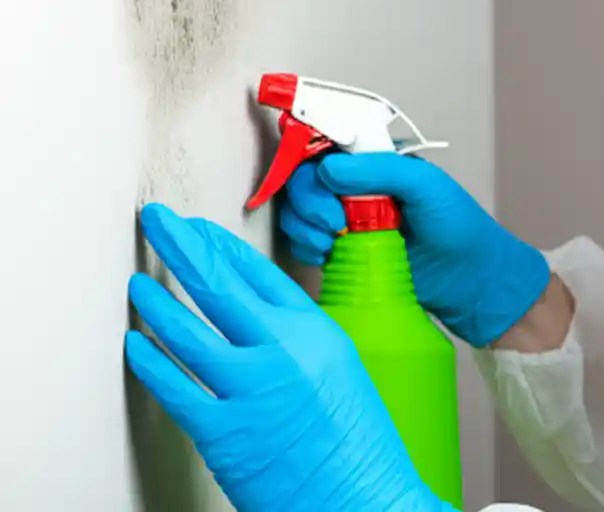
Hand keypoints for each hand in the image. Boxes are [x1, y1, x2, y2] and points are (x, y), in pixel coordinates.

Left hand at [125, 203, 455, 511]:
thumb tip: (259, 316)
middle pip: (217, 286)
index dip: (221, 246)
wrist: (362, 499)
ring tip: (137, 282)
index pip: (259, 273)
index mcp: (316, 333)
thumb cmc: (360, 446)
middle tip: (157, 222)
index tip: (199, 230)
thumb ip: (301, 338)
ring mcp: (250, 390)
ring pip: (186, 331)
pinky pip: (174, 385)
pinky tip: (137, 343)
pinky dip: (150, 360)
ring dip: (155, 301)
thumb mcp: (344, 369)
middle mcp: (282, 352)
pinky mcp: (222, 431)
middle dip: (180, 246)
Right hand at [280, 154, 550, 346]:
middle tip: (334, 223)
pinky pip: (306, 243)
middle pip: (304, 180)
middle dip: (308, 200)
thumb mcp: (425, 185)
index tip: (321, 181)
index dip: (309, 158)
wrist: (469, 281)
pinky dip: (306, 247)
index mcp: (375, 162)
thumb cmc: (457, 226)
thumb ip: (380, 169)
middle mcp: (355, 187)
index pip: (326, 146)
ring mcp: (346, 220)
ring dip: (304, 225)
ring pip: (298, 211)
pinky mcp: (342, 252)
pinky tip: (326, 256)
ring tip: (330, 242)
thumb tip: (329, 169)